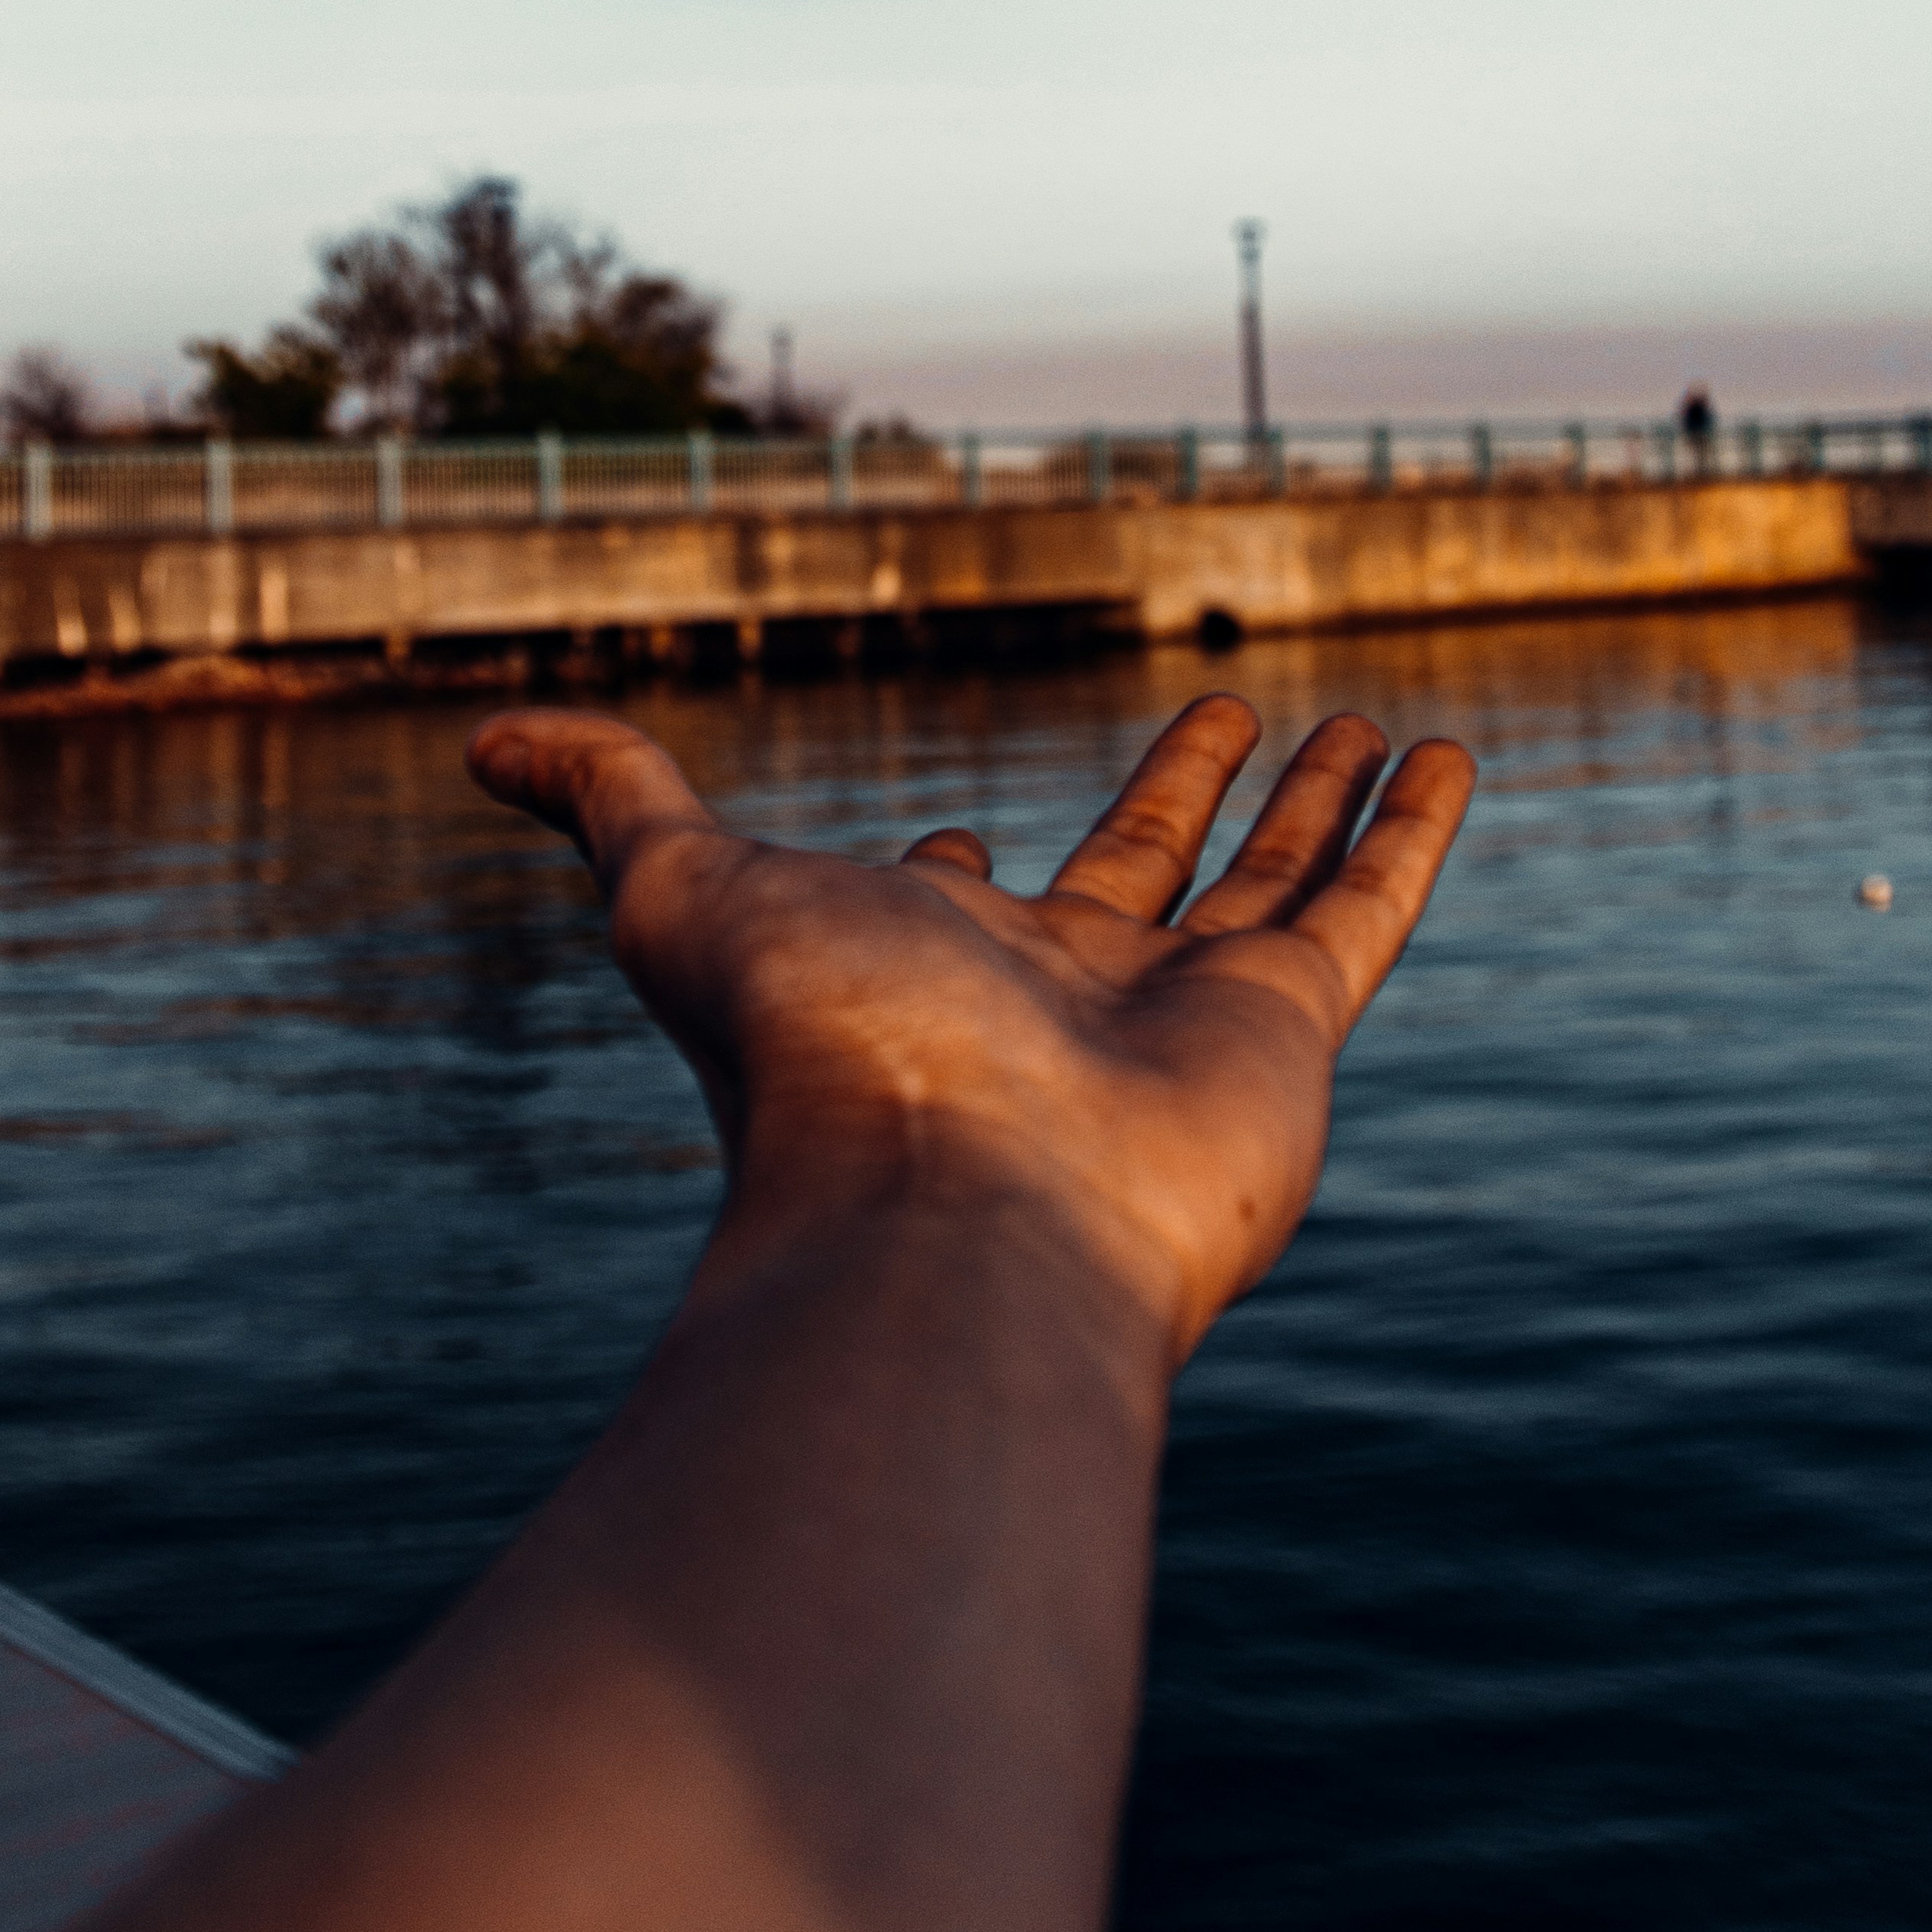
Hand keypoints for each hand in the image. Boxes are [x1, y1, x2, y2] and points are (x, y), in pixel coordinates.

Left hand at [469, 694, 1473, 1362]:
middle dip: (1178, 800)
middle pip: (1136, 877)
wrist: (952, 1214)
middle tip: (1223, 718)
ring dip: (1311, 804)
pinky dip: (1411, 835)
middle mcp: (1062, 1004)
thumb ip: (605, 798)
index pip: (961, 913)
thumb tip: (487, 743)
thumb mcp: (678, 889)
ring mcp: (1182, 1023)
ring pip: (1267, 886)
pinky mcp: (1287, 1034)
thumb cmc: (813, 1057)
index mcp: (931, 976)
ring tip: (1358, 722)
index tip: (956, 844)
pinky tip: (1444, 758)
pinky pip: (1363, 913)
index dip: (956, 875)